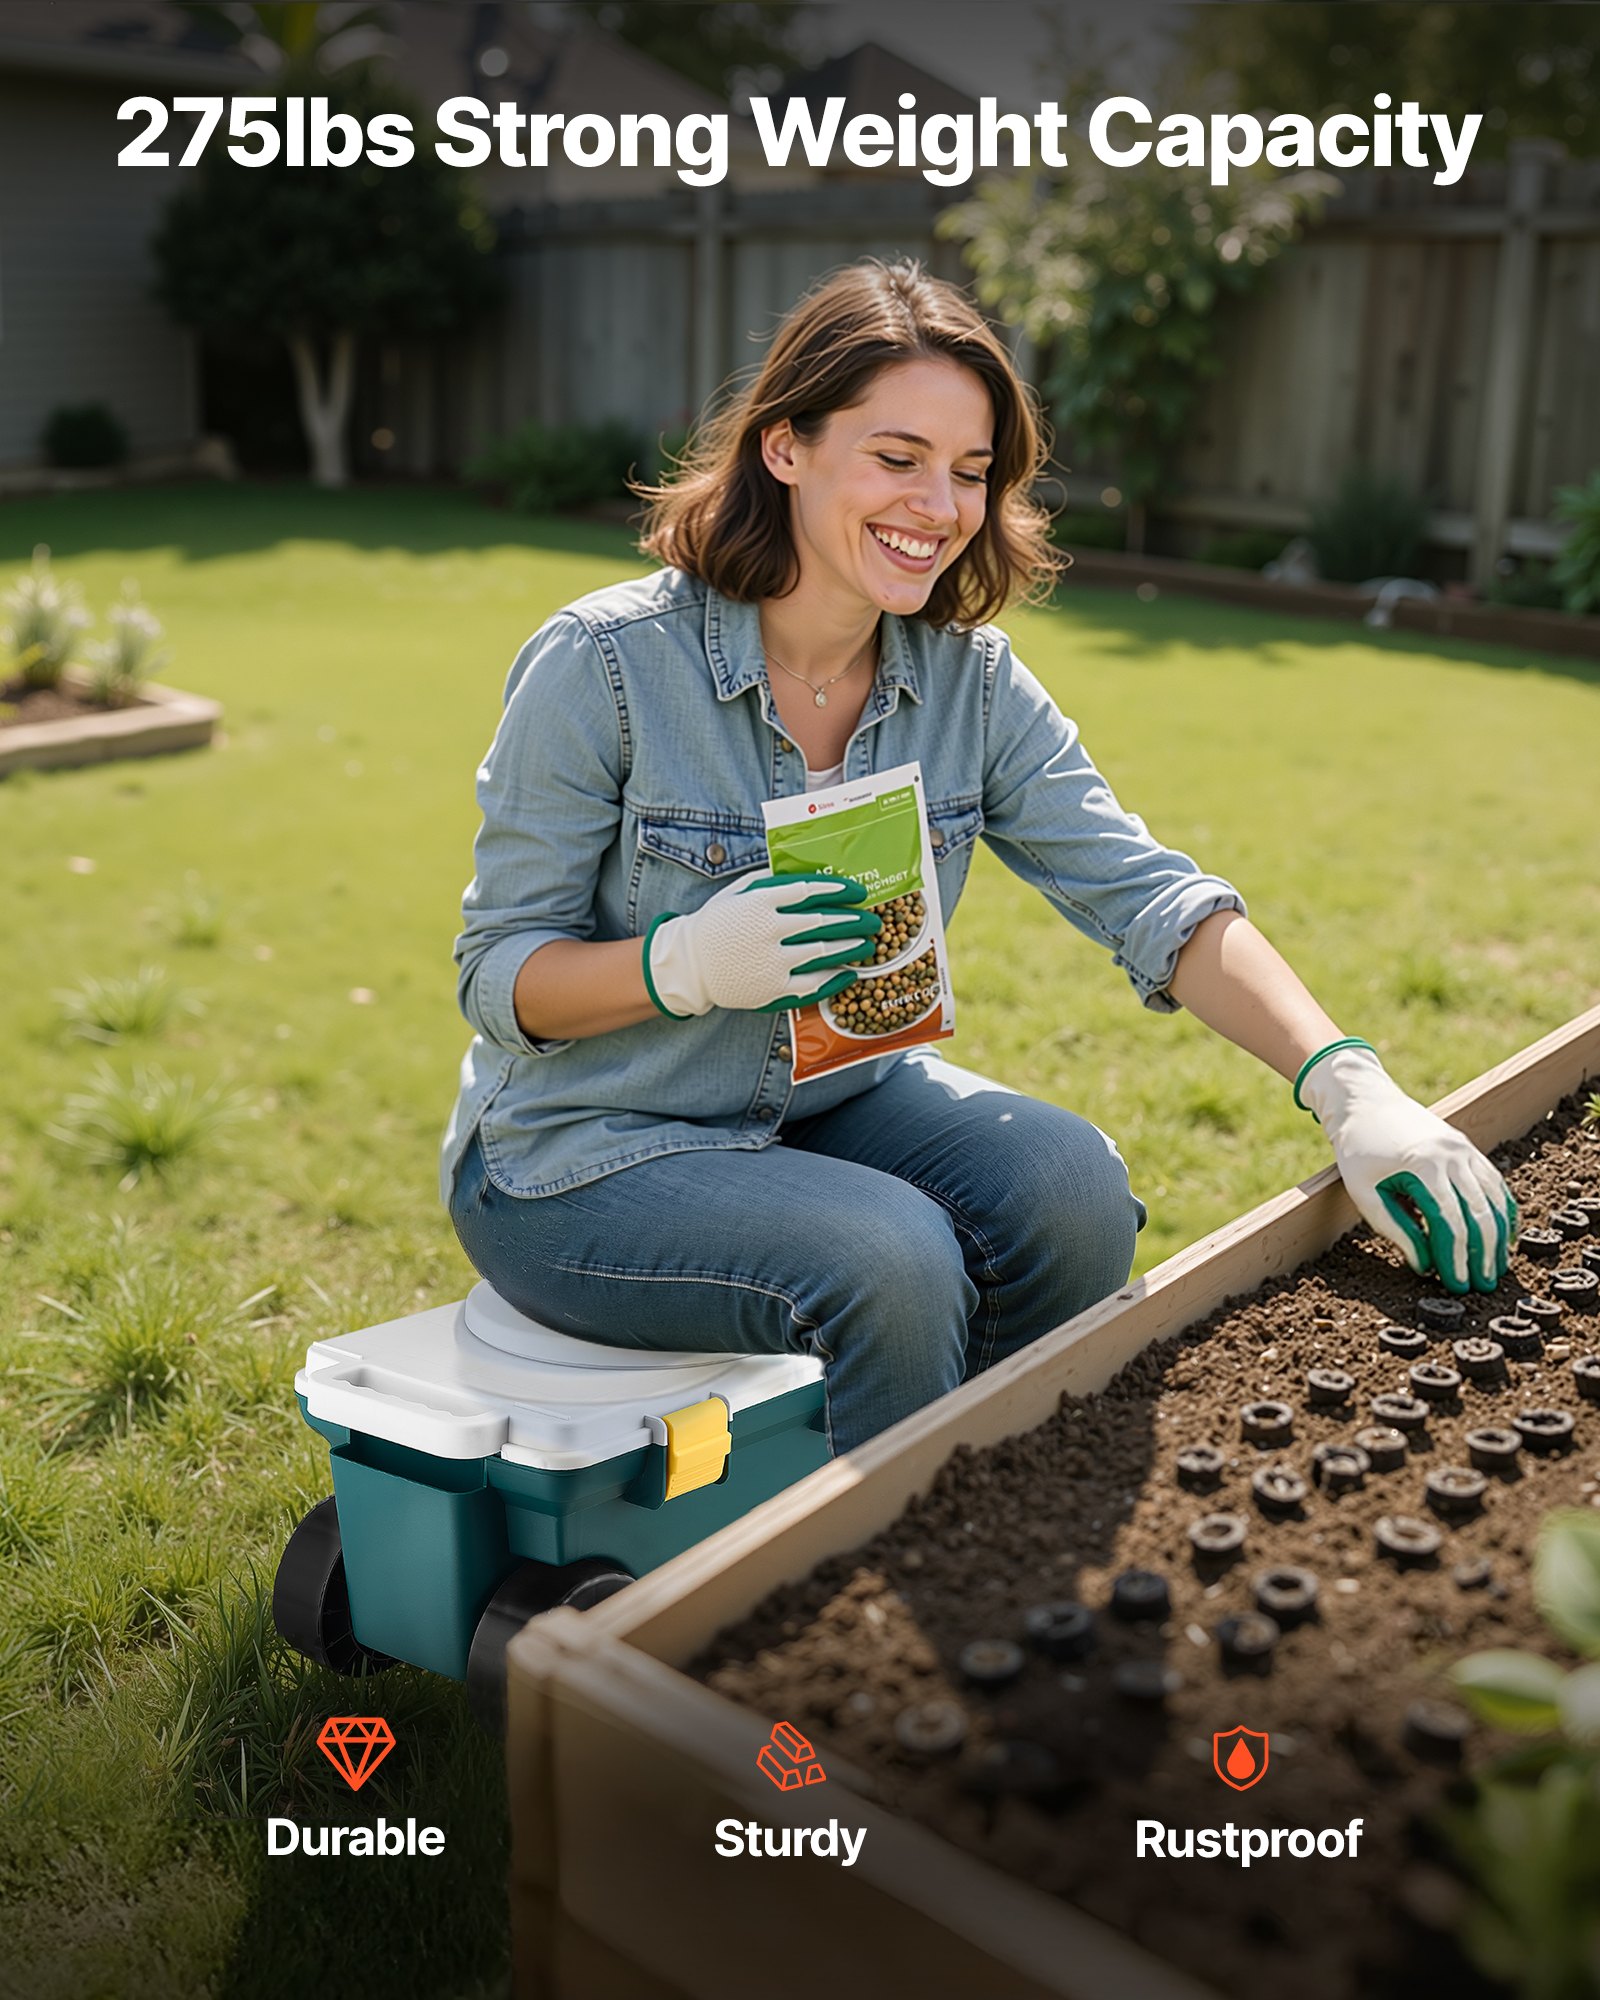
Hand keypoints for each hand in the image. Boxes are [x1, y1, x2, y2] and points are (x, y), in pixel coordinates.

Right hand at [644, 870, 878, 1018]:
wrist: (689, 965)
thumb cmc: (715, 925)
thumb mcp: (736, 892)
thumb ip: (768, 881)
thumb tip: (804, 871)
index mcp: (760, 902)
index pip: (811, 890)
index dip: (840, 888)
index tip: (858, 890)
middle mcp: (769, 930)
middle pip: (824, 921)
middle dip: (855, 920)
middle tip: (874, 919)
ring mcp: (772, 962)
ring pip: (824, 952)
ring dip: (851, 947)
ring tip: (868, 944)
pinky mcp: (773, 989)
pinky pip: (813, 984)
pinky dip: (835, 979)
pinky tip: (849, 973)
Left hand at [1297, 1042, 1516, 1292]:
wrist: (1365, 1101)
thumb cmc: (1358, 1149)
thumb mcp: (1364, 1192)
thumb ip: (1394, 1229)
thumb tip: (1424, 1265)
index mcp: (1423, 1165)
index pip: (1449, 1222)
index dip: (1454, 1258)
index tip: (1455, 1284)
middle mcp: (1453, 1155)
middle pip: (1479, 1214)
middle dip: (1483, 1255)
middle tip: (1482, 1287)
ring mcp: (1465, 1149)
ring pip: (1495, 1200)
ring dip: (1498, 1238)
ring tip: (1495, 1269)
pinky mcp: (1469, 1148)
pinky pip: (1495, 1184)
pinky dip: (1502, 1212)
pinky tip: (1501, 1237)